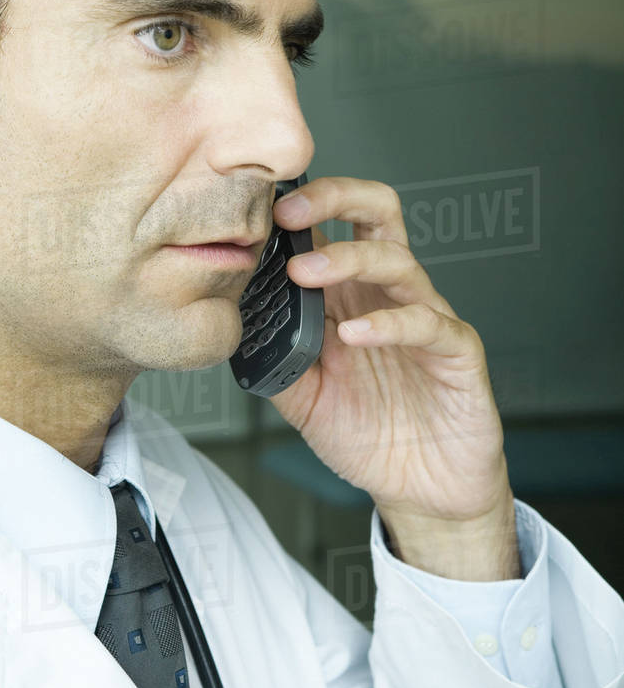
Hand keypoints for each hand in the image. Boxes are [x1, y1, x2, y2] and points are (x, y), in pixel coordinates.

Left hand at [268, 176, 517, 575]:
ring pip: (398, 261)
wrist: (421, 490)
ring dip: (348, 259)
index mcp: (352, 293)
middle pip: (377, 213)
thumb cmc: (367, 433)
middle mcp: (389, 294)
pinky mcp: (457, 352)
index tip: (259, 208)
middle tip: (287, 214)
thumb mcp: (302, 395)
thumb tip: (230, 323)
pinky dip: (389, 324)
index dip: (302, 204)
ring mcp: (427, 318)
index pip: (335, 223)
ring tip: (304, 274)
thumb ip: (273, 354)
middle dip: (334, 197)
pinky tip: (355, 334)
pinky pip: (428, 323)